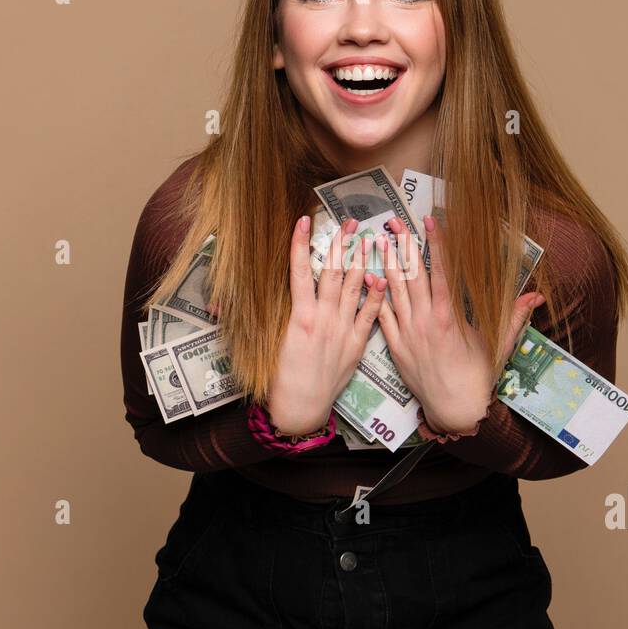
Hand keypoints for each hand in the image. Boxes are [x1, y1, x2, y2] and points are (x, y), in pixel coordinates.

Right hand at [266, 214, 388, 435]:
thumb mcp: (271, 341)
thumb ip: (274, 315)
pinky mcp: (356, 345)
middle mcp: (322, 319)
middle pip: (332, 273)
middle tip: (350, 221)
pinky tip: (381, 278)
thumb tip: (245, 299)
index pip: (298, 271)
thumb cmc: (281, 377)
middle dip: (340, 245)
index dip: (300, 244)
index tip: (303, 221)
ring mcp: (341, 331)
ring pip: (353, 289)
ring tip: (369, 240)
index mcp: (298, 316)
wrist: (300, 407)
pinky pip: (369, 316)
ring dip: (361, 262)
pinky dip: (375, 297)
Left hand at [375, 214, 543, 434]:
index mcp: (449, 317)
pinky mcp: (395, 346)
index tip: (429, 221)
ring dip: (386, 265)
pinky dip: (375, 297)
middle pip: (412, 275)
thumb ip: (513, 317)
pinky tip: (368, 279)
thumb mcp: (497, 345)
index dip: (435, 244)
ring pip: (394, 291)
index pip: (441, 271)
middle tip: (394, 221)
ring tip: (378, 241)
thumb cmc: (477, 378)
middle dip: (404, 246)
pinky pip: (381, 317)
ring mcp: (407, 333)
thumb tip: (536, 296)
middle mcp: (425, 321)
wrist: (453, 409)